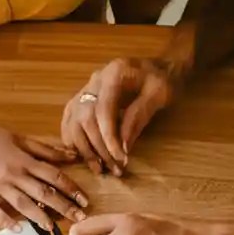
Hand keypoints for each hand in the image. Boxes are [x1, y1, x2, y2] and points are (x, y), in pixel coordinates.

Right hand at [0, 119, 88, 231]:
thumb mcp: (14, 136)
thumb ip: (42, 148)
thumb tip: (69, 154)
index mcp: (21, 158)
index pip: (54, 175)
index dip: (71, 188)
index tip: (84, 199)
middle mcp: (11, 172)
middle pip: (43, 192)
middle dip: (64, 206)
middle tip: (79, 218)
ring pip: (22, 204)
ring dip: (40, 216)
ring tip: (52, 227)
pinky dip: (7, 221)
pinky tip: (19, 229)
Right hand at [62, 58, 179, 176]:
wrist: (161, 66)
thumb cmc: (165, 79)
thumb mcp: (160, 94)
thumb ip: (139, 116)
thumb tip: (123, 145)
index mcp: (114, 73)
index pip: (103, 109)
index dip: (108, 137)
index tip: (120, 158)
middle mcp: (95, 79)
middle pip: (84, 117)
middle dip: (97, 146)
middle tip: (113, 168)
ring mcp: (86, 87)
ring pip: (73, 120)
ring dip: (82, 147)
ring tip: (98, 167)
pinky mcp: (83, 97)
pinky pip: (69, 118)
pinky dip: (71, 137)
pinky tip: (80, 154)